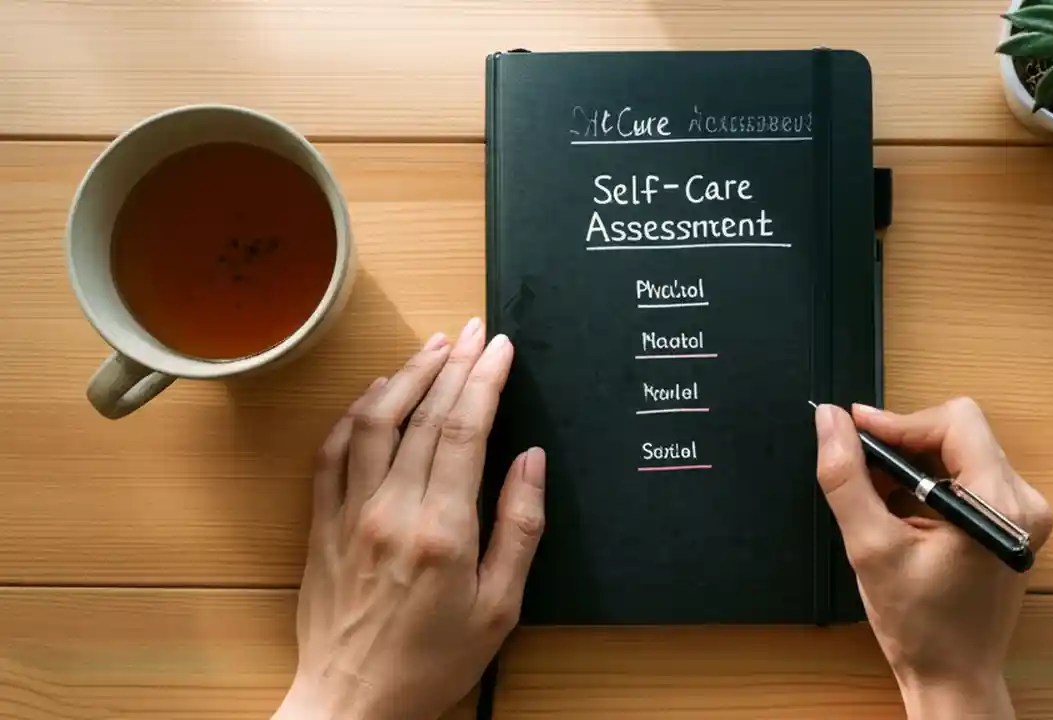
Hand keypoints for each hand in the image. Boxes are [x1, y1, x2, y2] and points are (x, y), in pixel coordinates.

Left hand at [274, 319, 545, 719]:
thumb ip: (520, 528)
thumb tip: (531, 460)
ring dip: (405, 376)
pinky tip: (376, 393)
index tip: (501, 347)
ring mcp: (350, 512)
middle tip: (476, 330)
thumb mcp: (500, 608)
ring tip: (433, 346)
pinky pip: (333, 451)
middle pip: (423, 415)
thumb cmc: (433, 662)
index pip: (464, 430)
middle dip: (454, 364)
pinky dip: (356, 413)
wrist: (351, 702)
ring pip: (374, 421)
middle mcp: (391, 509)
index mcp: (442, 530)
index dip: (485, 380)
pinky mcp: (322, 523)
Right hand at [814, 399, 1052, 719]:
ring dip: (915, 463)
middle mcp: (1023, 500)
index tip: (855, 431)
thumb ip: (846, 479)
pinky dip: (930, 482)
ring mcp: (1023, 512)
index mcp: (999, 503)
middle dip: (905, 442)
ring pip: (961, 451)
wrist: (954, 675)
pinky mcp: (1013, 522)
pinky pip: (968, 476)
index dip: (900, 421)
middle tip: (862, 466)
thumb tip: (829, 421)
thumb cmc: (918, 624)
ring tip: (878, 493)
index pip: (955, 421)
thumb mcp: (871, 548)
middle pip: (959, 432)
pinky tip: (902, 509)